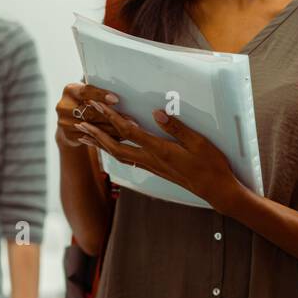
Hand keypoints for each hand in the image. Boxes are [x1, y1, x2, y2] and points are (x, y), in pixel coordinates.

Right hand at [55, 82, 123, 151]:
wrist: (69, 121)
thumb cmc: (84, 103)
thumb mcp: (88, 93)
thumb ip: (100, 92)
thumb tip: (126, 90)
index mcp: (70, 90)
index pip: (85, 91)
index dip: (100, 95)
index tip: (116, 100)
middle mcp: (64, 106)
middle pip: (90, 112)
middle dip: (112, 117)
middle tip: (130, 121)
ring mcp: (64, 122)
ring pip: (92, 127)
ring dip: (112, 129)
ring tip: (129, 131)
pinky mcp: (68, 135)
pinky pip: (91, 138)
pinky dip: (107, 139)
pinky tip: (119, 138)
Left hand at [81, 104, 243, 211]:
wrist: (217, 190)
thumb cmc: (211, 165)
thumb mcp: (198, 143)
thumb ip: (176, 128)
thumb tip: (156, 113)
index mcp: (160, 150)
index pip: (129, 132)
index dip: (112, 118)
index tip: (98, 106)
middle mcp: (151, 160)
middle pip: (115, 147)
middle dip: (96, 134)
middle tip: (80, 122)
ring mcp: (152, 167)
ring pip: (119, 155)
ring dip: (101, 144)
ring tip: (86, 135)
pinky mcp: (155, 170)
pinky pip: (128, 160)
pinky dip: (114, 152)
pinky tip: (109, 147)